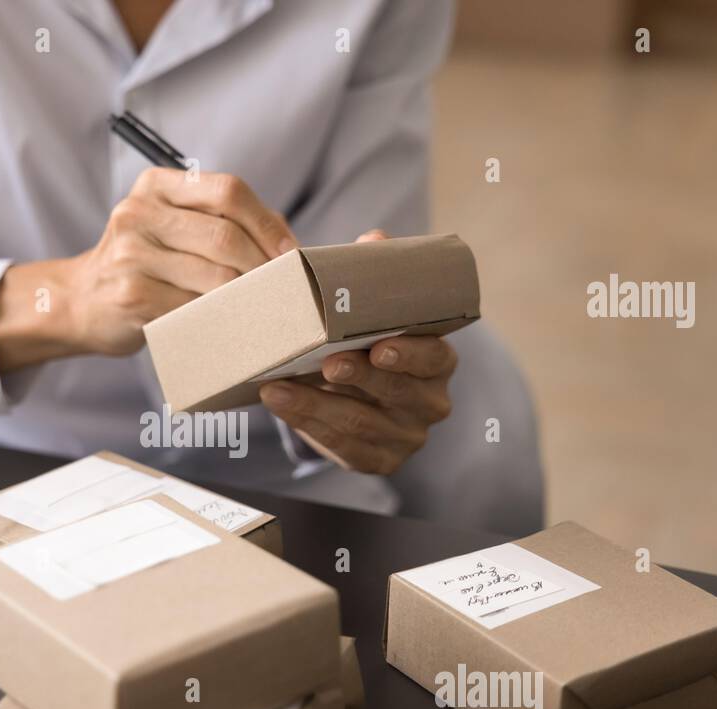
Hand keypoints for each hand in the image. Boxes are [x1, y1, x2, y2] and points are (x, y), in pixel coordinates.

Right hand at [0, 168, 295, 369]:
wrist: (80, 301)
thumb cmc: (143, 265)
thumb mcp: (171, 227)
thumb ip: (221, 222)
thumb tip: (287, 240)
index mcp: (155, 186)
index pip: (228, 192)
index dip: (268, 224)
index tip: (292, 255)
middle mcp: (138, 212)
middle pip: (224, 235)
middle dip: (265, 266)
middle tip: (287, 290)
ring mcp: (130, 254)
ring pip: (215, 276)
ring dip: (250, 297)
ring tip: (269, 310)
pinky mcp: (131, 295)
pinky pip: (195, 309)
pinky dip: (223, 319)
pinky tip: (236, 326)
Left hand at [258, 229, 457, 475]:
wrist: (354, 397)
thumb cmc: (367, 345)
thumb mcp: (374, 314)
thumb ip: (375, 280)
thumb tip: (374, 240)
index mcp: (438, 361)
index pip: (434, 357)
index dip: (410, 353)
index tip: (379, 346)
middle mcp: (430, 402)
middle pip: (398, 392)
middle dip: (360, 378)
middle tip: (326, 362)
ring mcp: (405, 436)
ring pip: (361, 422)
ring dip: (316, 403)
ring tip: (278, 384)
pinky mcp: (376, 459)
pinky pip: (342, 446)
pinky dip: (306, 423)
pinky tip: (278, 402)